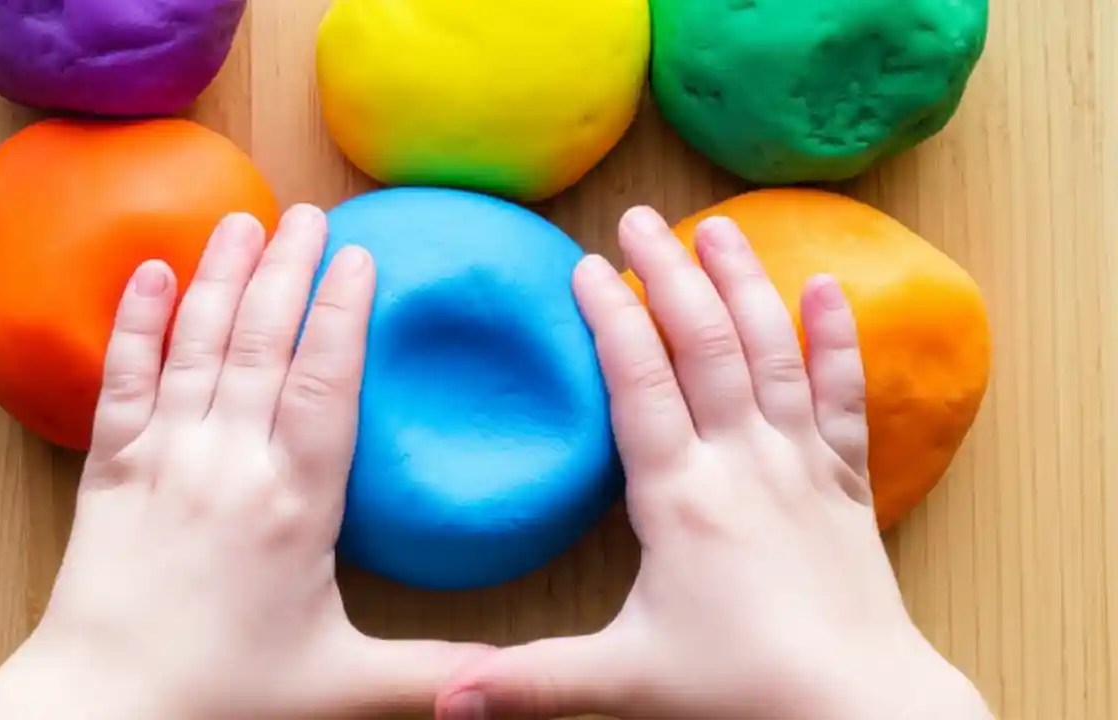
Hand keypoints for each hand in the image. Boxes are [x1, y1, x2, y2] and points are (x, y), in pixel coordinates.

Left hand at [0, 206, 486, 719]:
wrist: (107, 711)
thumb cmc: (225, 696)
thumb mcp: (345, 684)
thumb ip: (432, 671)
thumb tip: (502, 681)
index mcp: (298, 503)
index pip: (328, 382)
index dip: (344, 312)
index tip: (358, 255)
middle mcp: (232, 462)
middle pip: (265, 342)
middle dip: (288, 269)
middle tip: (308, 212)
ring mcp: (167, 457)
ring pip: (199, 343)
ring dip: (223, 275)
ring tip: (243, 218)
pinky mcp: (111, 467)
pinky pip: (122, 378)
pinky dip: (134, 321)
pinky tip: (150, 271)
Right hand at [437, 209, 990, 719]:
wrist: (859, 710)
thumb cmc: (742, 690)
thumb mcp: (623, 681)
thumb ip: (530, 681)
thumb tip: (442, 701)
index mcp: (680, 499)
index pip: (639, 383)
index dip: (611, 319)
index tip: (585, 266)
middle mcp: (741, 463)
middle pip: (705, 344)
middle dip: (668, 274)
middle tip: (639, 217)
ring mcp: (799, 464)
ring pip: (771, 351)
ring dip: (743, 283)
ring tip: (715, 226)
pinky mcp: (845, 481)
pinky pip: (842, 394)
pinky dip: (838, 337)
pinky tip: (828, 285)